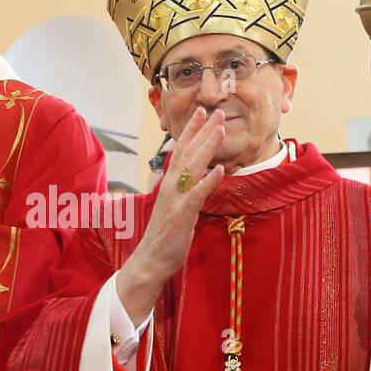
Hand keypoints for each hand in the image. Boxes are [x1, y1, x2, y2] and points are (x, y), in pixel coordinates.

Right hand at [117, 107, 225, 324]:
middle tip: (216, 111)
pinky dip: (208, 181)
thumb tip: (197, 176)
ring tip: (220, 129)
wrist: (150, 260)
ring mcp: (176, 199)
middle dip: (202, 130)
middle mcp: (171, 186)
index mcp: (169, 183)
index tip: (202, 113)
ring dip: (207, 146)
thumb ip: (184, 189)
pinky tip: (220, 170)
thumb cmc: (164, 235)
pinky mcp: (182, 214)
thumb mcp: (173, 206)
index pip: (181, 151)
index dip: (192, 131)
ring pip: (193, 167)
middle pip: (188, 152)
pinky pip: (197, 194)